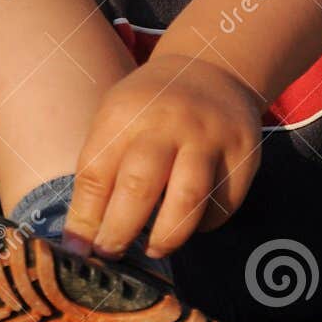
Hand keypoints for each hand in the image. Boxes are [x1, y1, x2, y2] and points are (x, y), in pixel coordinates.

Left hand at [63, 54, 262, 260]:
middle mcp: (169, 121)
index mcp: (125, 111)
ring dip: (166, 237)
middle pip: (139, 188)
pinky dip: (203, 224)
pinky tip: (189, 223)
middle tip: (112, 253)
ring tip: (154, 248)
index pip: (96, 173)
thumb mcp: (116, 117)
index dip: (84, 219)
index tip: (78, 250)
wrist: (211, 68)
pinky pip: (222, 204)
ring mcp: (210, 136)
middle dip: (120, 232)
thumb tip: (81, 238)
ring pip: (188, 200)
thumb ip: (100, 171)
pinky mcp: (244, 152)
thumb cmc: (150, 106)